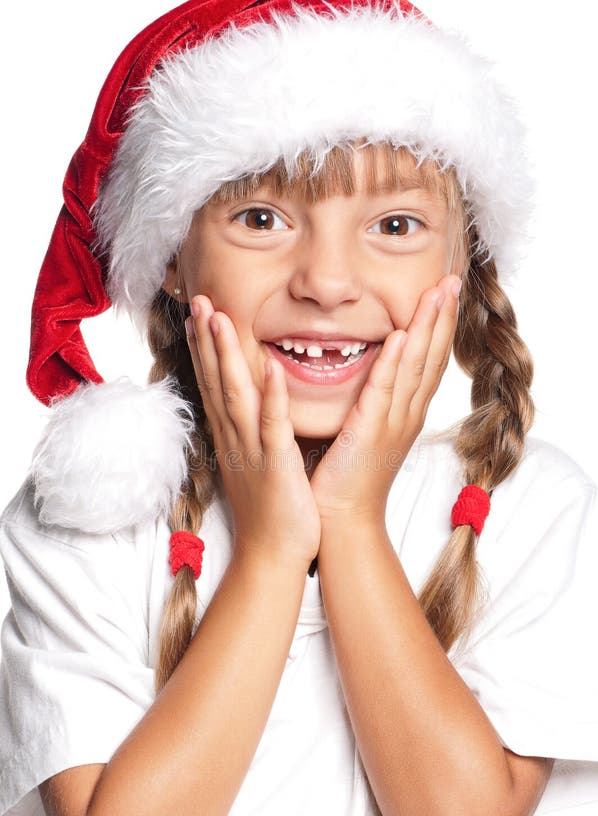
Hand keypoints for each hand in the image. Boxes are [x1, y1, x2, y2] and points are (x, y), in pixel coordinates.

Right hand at [186, 295, 320, 566]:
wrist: (273, 555)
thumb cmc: (271, 511)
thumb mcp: (256, 464)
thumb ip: (253, 433)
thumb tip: (253, 409)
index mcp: (234, 438)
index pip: (214, 385)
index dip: (205, 348)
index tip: (200, 314)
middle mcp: (236, 439)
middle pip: (215, 381)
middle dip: (206, 339)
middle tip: (198, 299)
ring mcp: (252, 450)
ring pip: (235, 395)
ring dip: (225, 355)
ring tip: (219, 317)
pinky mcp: (276, 464)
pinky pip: (272, 425)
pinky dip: (270, 396)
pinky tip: (268, 366)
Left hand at [309, 274, 460, 526]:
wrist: (342, 520)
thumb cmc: (347, 478)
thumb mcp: (365, 431)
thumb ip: (370, 402)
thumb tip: (366, 372)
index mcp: (405, 415)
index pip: (427, 362)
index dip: (438, 326)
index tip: (445, 293)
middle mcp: (406, 416)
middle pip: (430, 358)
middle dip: (442, 317)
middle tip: (453, 281)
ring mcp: (391, 424)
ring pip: (414, 368)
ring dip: (427, 328)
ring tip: (437, 293)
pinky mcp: (368, 432)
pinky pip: (382, 391)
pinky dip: (392, 363)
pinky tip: (401, 336)